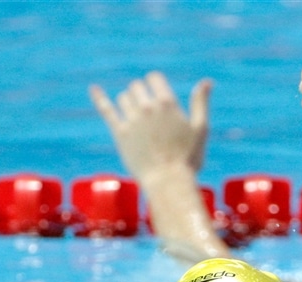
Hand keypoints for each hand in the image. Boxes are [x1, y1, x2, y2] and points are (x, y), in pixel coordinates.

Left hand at [89, 72, 212, 182]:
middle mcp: (148, 107)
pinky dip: (99, 97)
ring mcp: (132, 119)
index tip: (158, 95)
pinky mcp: (119, 133)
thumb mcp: (201, 129)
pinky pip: (106, 109)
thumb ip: (201, 103)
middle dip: (142, 94)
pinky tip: (94, 89)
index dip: (155, 85)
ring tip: (137, 118)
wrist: (168, 183)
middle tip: (150, 113)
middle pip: (137, 86)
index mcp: (168, 103)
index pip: (153, 78)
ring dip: (129, 103)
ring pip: (124, 98)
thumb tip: (207, 81)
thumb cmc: (188, 159)